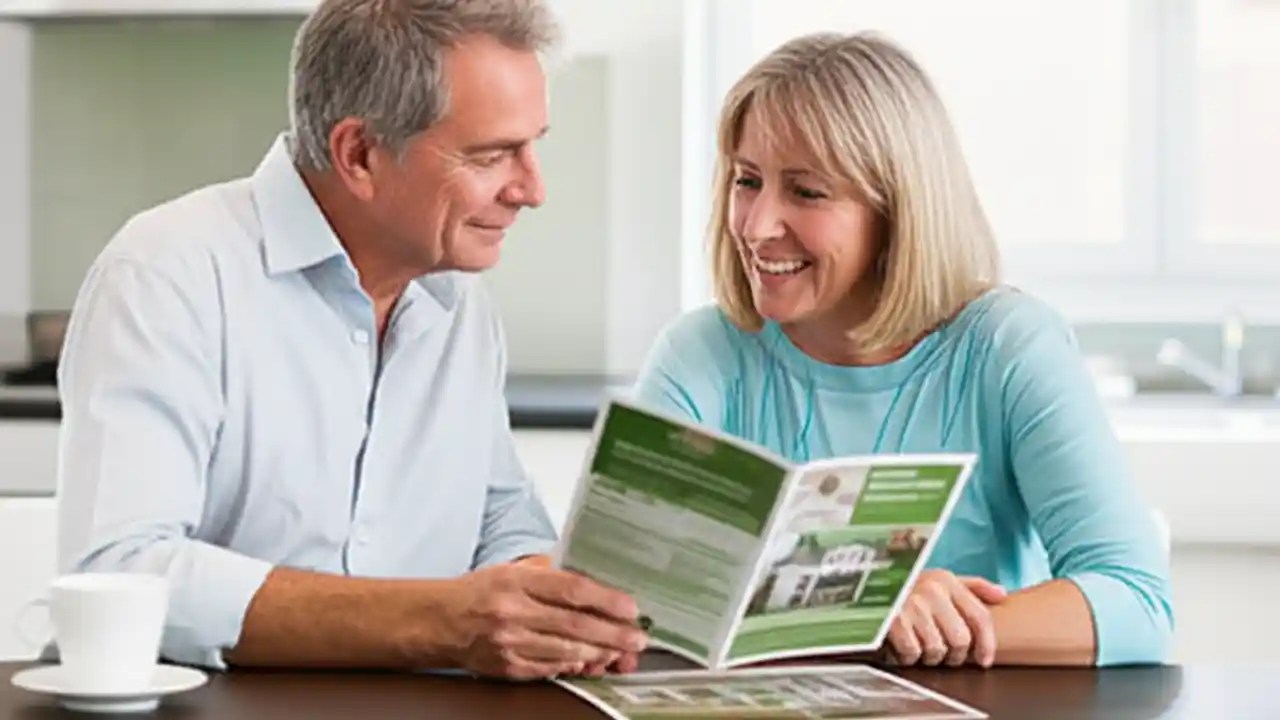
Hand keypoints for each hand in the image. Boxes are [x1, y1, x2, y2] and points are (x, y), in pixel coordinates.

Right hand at [442, 564, 648, 679]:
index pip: (571, 589)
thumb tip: (595, 593)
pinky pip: (549, 668)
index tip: (630, 608)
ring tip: (620, 652)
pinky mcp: (507, 666)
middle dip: (613, 633)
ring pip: (565, 651)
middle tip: (636, 638)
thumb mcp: (512, 571)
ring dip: (599, 653)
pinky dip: (572, 666)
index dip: (606, 600)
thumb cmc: (479, 592)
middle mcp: (513, 610)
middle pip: (574, 624)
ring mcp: (509, 641)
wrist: (439, 621)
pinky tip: (588, 662)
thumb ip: (550, 579)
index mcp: (518, 581)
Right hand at [885, 569, 1006, 667]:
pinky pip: (913, 654)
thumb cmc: (905, 586)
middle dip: (954, 655)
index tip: (984, 660)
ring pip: (937, 651)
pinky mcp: (893, 621)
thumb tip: (1001, 594)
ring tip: (919, 646)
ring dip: (929, 656)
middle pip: (961, 640)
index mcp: (946, 580)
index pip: (980, 617)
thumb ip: (972, 586)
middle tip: (942, 653)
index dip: (987, 644)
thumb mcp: (938, 579)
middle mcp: (931, 591)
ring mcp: (911, 605)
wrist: (861, 584)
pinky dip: (908, 657)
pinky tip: (902, 647)